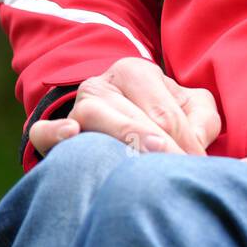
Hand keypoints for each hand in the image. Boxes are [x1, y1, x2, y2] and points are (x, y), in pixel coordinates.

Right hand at [28, 57, 221, 158]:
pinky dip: (54, 132)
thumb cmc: (157, 115)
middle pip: (135, 117)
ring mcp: (76, 105)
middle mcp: (104, 84)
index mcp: (136, 72)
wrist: (113, 114)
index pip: (166, 113)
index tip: (200, 170)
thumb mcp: (186, 107)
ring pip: (96, 117)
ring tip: (144, 159)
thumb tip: (195, 144)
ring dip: (121, 137)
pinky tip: (71, 133)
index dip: (186, 144)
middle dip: (161, 150)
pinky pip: (45, 130)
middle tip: (179, 173)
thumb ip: (201, 120)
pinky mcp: (50, 128)